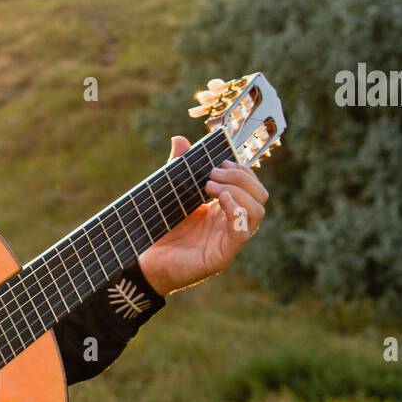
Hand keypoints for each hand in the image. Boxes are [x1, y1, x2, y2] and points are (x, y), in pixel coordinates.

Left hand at [137, 79, 269, 296]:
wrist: (142, 262)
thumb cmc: (157, 230)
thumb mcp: (170, 194)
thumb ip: (178, 168)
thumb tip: (180, 139)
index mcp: (223, 209)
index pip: (251, 186)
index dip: (242, 170)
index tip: (220, 162)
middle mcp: (231, 224)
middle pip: (260, 196)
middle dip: (241, 177)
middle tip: (213, 174)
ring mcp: (229, 241)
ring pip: (257, 212)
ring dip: (238, 191)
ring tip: (210, 186)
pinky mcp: (221, 257)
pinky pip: (242, 232)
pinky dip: (236, 211)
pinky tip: (219, 200)